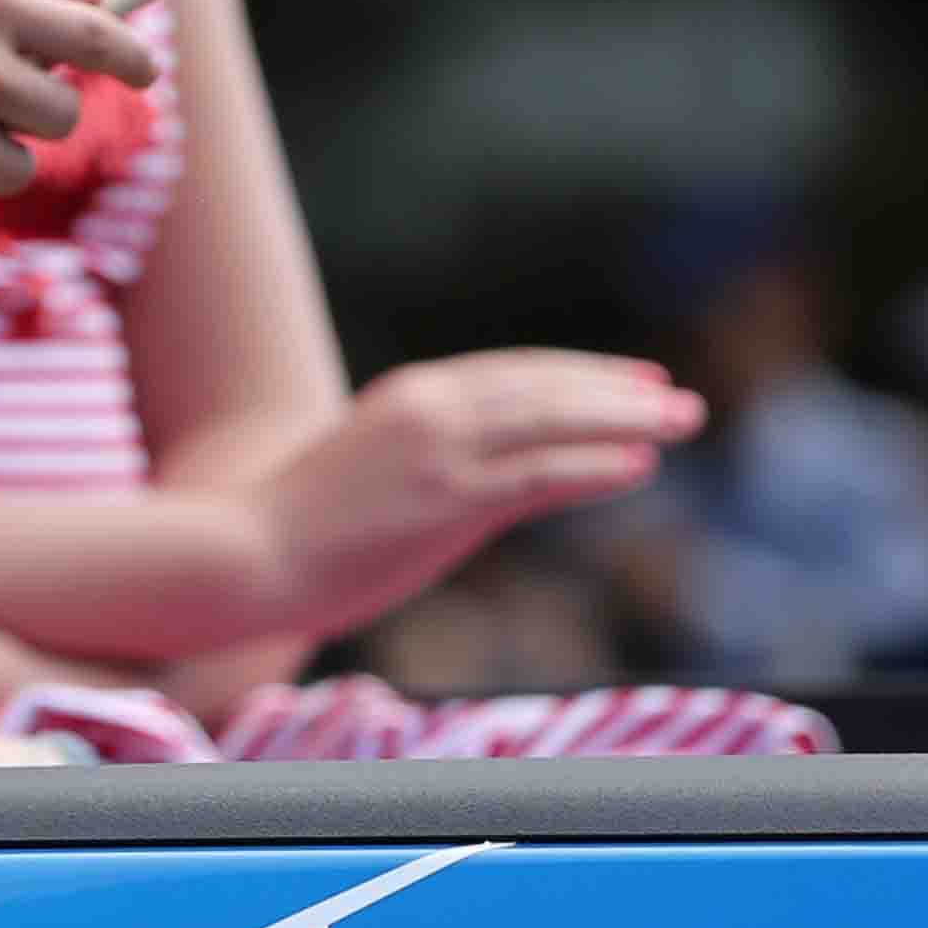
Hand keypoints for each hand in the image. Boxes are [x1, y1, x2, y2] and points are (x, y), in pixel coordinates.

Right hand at [263, 349, 703, 639]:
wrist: (247, 553)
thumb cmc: (298, 530)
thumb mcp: (371, 473)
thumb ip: (428, 463)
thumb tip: (484, 483)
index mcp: (410, 395)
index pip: (514, 373)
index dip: (579, 375)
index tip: (631, 381)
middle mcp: (430, 407)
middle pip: (544, 386)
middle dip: (616, 390)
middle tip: (677, 396)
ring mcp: (439, 451)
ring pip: (551, 419)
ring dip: (624, 418)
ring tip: (680, 420)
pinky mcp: (446, 499)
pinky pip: (538, 474)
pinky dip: (593, 465)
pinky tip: (640, 466)